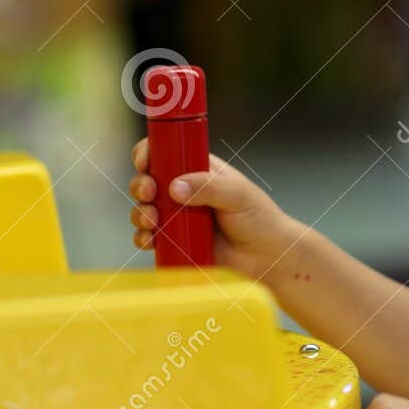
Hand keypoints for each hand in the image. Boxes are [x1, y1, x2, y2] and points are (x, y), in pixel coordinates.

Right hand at [129, 139, 301, 280]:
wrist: (268, 257)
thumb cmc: (259, 219)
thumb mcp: (237, 195)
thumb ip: (209, 188)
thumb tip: (175, 187)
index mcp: (198, 169)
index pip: (165, 152)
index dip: (148, 153)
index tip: (145, 161)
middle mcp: (183, 190)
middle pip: (147, 180)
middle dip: (141, 185)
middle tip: (149, 193)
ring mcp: (177, 216)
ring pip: (144, 209)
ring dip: (140, 213)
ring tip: (153, 220)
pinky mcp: (175, 241)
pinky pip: (150, 238)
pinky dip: (144, 238)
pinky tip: (151, 240)